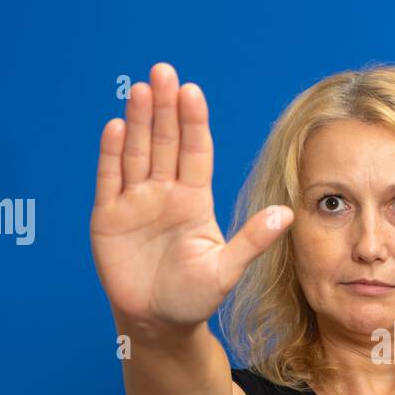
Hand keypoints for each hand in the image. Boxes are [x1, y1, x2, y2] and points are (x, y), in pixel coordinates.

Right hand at [89, 62, 292, 330]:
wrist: (157, 323)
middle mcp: (164, 193)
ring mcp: (135, 202)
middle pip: (164, 142)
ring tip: (140, 89)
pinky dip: (110, 154)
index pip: (194, 152)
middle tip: (164, 72)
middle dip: (163, 108)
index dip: (193, 122)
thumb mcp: (226, 270)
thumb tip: (286, 214)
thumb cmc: (194, 298)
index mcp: (194, 200)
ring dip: (137, 121)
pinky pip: (109, 179)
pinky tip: (114, 127)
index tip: (193, 92)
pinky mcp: (108, 216)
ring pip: (136, 152)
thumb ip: (252, 241)